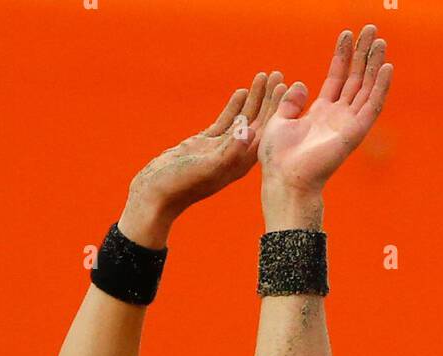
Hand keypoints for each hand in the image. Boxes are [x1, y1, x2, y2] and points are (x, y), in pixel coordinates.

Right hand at [127, 72, 285, 227]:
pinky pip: (226, 122)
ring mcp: (220, 149)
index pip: (264, 131)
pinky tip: (241, 91)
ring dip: (254, 98)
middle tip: (280, 74)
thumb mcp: (207, 168)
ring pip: (243, 118)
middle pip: (258, 122)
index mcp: (240, 163)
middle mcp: (235, 157)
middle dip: (269, 99)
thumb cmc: (180, 185)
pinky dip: (234, 106)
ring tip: (264, 76)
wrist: (156, 194)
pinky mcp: (206, 145)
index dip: (276, 108)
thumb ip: (229, 151)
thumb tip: (250, 130)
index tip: (286, 86)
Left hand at [258, 25, 392, 195]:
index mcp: (321, 113)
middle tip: (370, 30)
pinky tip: (386, 67)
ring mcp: (348, 125)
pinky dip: (380, 87)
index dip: (342, 56)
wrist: (285, 179)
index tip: (346, 34)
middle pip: (355, 79)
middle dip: (362, 54)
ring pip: (366, 88)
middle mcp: (337, 117)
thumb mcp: (279, 121)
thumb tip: (300, 84)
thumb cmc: (278, 158)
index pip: (336, 78)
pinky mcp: (355, 133)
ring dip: (374, 65)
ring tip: (379, 41)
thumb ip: (290, 102)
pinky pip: (372, 106)